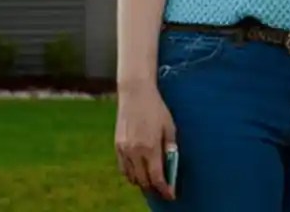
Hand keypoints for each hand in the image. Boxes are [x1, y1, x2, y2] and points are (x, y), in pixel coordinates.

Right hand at [114, 85, 177, 200]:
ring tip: (152, 182)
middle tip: (163, 190)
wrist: (135, 95)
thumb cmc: (156, 109)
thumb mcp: (170, 126)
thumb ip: (170, 146)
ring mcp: (123, 150)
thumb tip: (171, 163)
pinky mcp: (117, 146)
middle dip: (154, 188)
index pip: (156, 176)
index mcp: (150, 147)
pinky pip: (123, 168)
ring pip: (131, 177)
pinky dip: (131, 174)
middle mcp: (135, 151)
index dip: (164, 188)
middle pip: (143, 180)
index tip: (171, 194)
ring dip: (142, 182)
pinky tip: (139, 172)